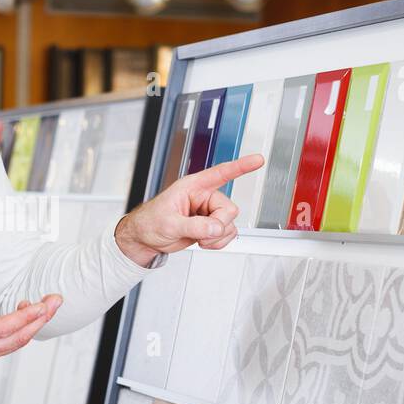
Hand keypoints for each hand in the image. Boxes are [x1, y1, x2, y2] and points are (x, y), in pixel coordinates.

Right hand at [0, 282, 62, 375]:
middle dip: (41, 319)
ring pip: (16, 343)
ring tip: (45, 306)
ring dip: (33, 325)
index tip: (44, 304)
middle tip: (56, 301)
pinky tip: (24, 316)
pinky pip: (8, 344)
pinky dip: (21, 330)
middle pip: (20, 338)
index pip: (7, 327)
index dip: (28, 315)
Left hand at [114, 153, 264, 264]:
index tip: (257, 160)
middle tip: (201, 234)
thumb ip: (194, 226)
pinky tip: (204, 242)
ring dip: (217, 237)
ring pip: (230, 224)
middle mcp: (203, 197)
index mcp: (193, 187)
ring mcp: (208, 213)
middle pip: (229, 209)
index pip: (220, 173)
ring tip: (198, 239)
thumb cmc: (149, 222)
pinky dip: (218, 243)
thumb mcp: (169, 224)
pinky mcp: (210, 226)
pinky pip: (227, 234)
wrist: (145, 239)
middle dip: (218, 226)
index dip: (241, 166)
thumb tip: (215, 227)